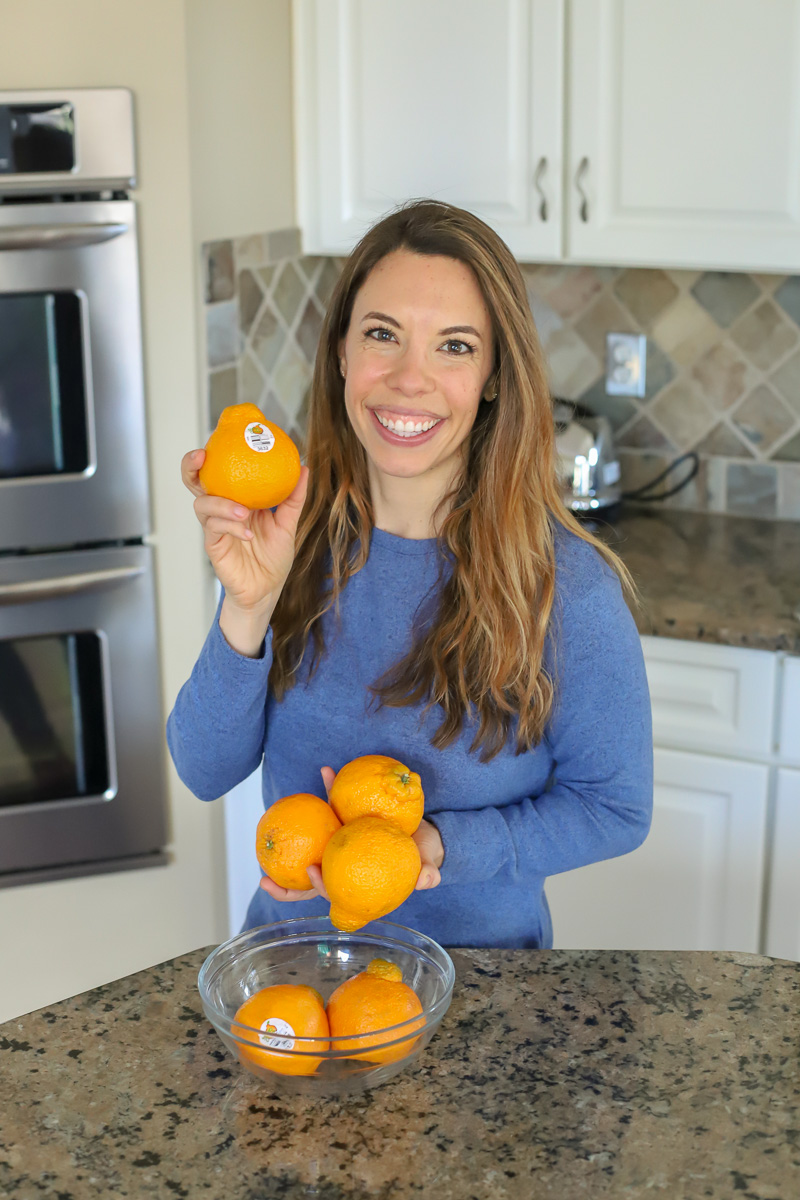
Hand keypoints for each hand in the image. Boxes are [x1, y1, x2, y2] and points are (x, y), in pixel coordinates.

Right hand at [181, 448, 308, 614]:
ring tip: (243, 511)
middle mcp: (221, 510)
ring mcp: (214, 527)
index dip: (212, 455)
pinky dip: (230, 527)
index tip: (217, 438)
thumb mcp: (288, 524)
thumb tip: (303, 467)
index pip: (218, 472)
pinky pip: (214, 528)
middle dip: (192, 467)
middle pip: (195, 482)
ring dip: (222, 504)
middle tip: (202, 457)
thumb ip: (293, 498)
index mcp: (236, 500)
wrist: (266, 590)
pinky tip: (246, 533)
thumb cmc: (272, 558)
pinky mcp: (213, 545)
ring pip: (203, 505)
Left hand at [258, 766, 444, 901]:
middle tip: (264, 873)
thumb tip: (429, 880)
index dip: (315, 888)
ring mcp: (338, 842)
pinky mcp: (345, 819)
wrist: (424, 833)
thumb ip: (428, 874)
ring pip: (311, 840)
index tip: (310, 872)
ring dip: (293, 828)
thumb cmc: (422, 856)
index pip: (331, 891)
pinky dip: (330, 787)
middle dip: (284, 883)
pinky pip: (333, 804)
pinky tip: (326, 770)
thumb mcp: (428, 864)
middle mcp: (340, 865)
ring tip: (275, 811)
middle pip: (308, 878)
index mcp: (355, 880)